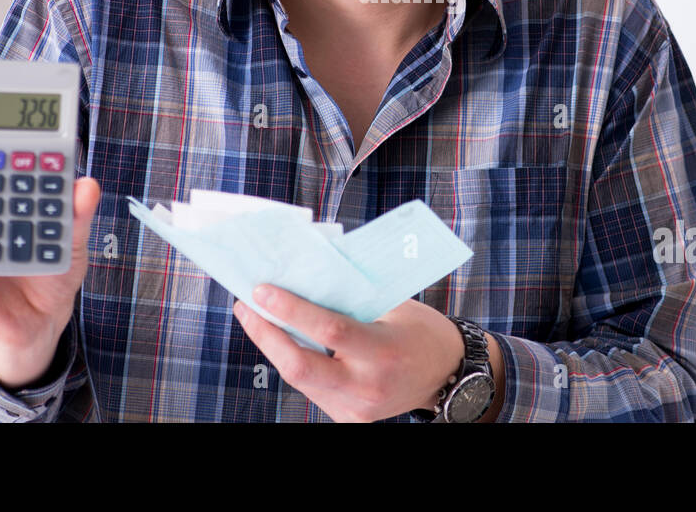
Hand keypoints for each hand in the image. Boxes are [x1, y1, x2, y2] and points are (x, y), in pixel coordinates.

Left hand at [232, 285, 464, 422]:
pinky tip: (286, 342)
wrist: (448, 375)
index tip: (262, 290)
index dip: (290, 310)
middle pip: (299, 366)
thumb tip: (305, 277)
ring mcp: (357, 408)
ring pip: (300, 379)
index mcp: (382, 352)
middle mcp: (367, 386)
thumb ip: (351, 298)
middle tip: (247, 306)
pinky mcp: (350, 419)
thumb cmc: (421, 332)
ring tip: (258, 318)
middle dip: (265, 335)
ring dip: (275, 348)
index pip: (327, 330)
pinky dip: (296, 363)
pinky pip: (313, 388)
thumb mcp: (392, 306)